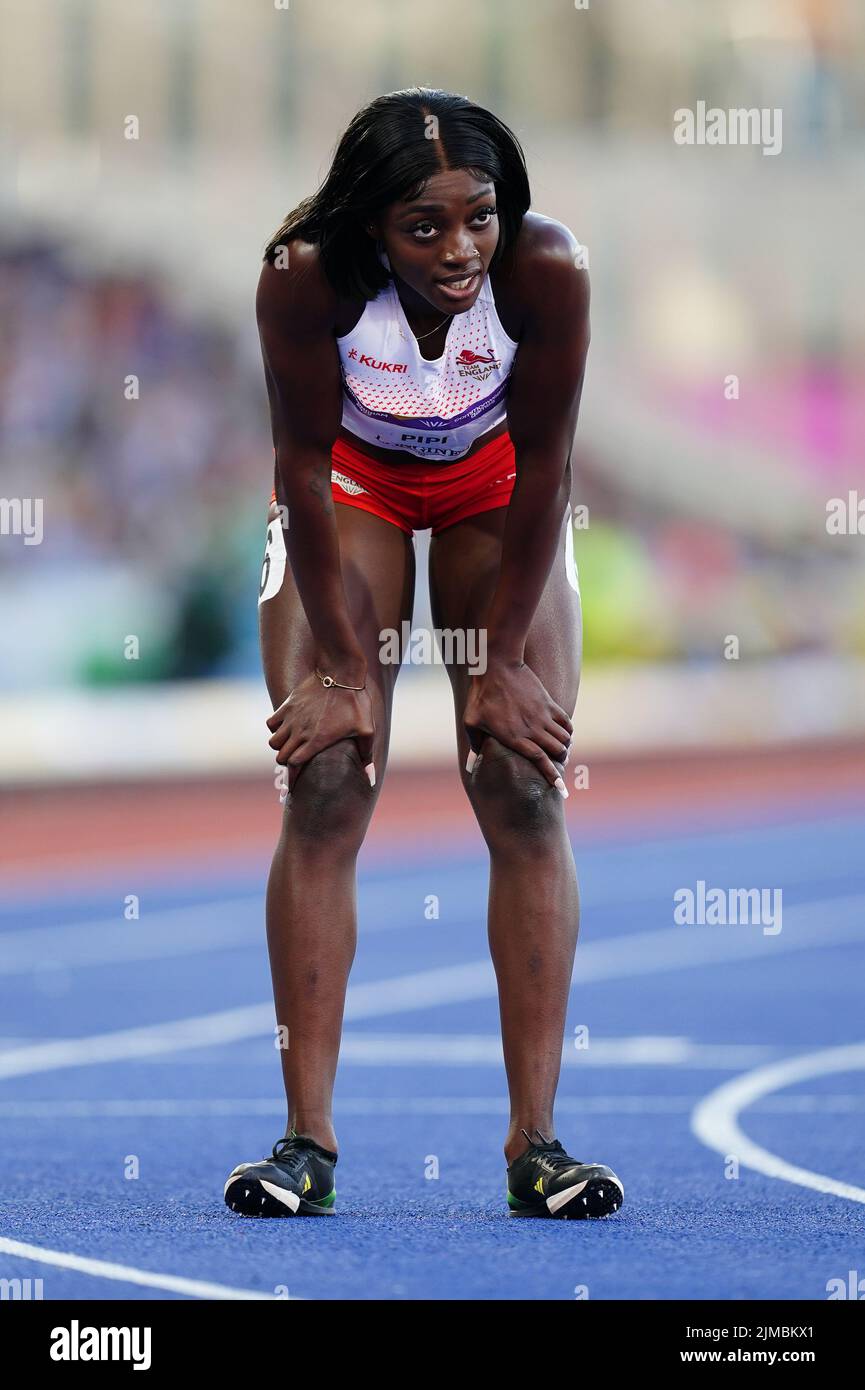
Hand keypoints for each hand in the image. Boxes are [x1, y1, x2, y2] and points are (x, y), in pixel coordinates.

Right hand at [267, 671, 375, 794]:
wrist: (341, 672)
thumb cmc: (356, 702)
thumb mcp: (366, 730)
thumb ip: (366, 755)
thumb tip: (370, 779)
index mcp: (318, 741)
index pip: (295, 765)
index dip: (293, 777)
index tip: (293, 784)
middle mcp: (301, 732)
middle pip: (281, 757)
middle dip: (287, 762)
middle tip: (296, 760)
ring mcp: (292, 718)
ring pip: (273, 742)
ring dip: (280, 746)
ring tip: (291, 745)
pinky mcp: (288, 705)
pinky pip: (271, 723)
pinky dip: (275, 728)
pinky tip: (286, 728)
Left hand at [463, 657, 571, 793]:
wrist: (497, 667)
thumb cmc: (481, 695)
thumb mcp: (471, 721)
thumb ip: (475, 745)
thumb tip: (471, 766)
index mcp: (514, 737)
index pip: (540, 761)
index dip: (552, 776)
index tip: (561, 787)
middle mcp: (532, 729)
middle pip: (557, 751)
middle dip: (561, 762)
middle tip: (559, 764)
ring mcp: (543, 716)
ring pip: (564, 739)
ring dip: (565, 747)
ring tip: (561, 751)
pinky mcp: (549, 704)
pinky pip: (567, 723)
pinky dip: (569, 732)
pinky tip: (565, 734)